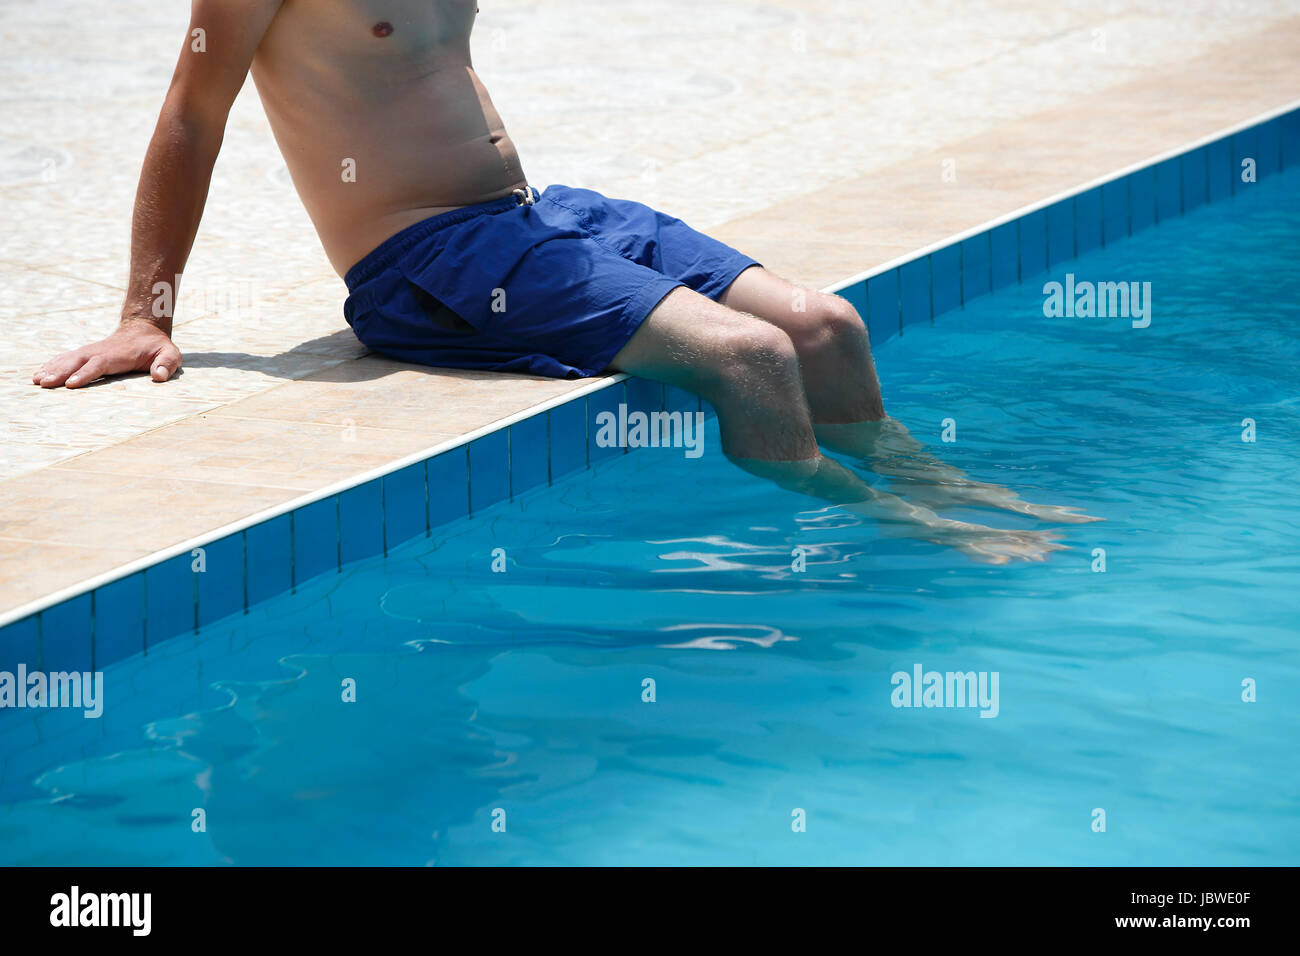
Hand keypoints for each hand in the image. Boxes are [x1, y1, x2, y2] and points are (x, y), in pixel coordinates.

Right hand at [32, 321, 182, 388]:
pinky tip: (39, 373)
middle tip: (44, 383)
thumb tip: (159, 376)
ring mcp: (92, 351)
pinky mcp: (87, 353)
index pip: (99, 365)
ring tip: (36, 380)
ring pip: (68, 359)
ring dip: (51, 369)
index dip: (85, 374)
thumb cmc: (158, 346)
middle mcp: (100, 351)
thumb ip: (167, 364)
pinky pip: (67, 358)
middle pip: (77, 362)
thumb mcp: (170, 354)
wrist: (144, 328)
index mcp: (118, 355)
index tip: (70, 383)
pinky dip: (52, 364)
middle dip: (60, 372)